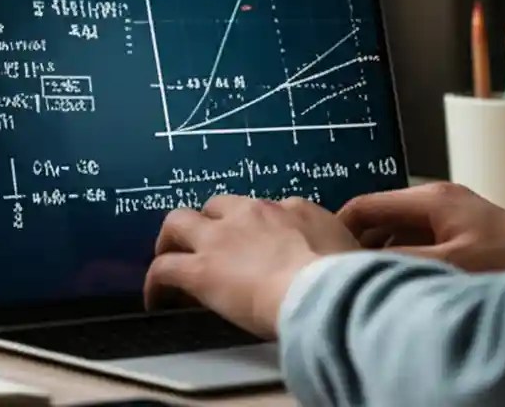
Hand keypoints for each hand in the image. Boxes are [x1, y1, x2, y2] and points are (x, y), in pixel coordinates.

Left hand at [144, 195, 360, 338]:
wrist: (324, 292)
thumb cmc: (345, 279)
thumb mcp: (349, 251)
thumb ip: (334, 247)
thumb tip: (338, 258)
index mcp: (293, 209)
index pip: (264, 211)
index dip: (254, 229)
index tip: (254, 247)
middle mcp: (252, 214)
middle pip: (215, 206)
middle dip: (207, 223)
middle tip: (205, 245)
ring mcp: (222, 239)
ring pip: (179, 222)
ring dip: (171, 240)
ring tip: (169, 258)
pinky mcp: (200, 269)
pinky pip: (164, 268)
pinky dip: (156, 282)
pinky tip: (156, 299)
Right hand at [338, 182, 504, 271]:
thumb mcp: (449, 262)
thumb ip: (402, 262)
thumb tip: (361, 266)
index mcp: (429, 198)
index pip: (365, 204)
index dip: (339, 227)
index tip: (324, 251)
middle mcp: (433, 199)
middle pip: (376, 216)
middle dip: (356, 243)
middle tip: (340, 270)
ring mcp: (444, 214)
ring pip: (393, 230)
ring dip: (378, 252)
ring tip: (364, 278)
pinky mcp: (454, 229)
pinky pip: (412, 239)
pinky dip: (398, 256)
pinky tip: (396, 279)